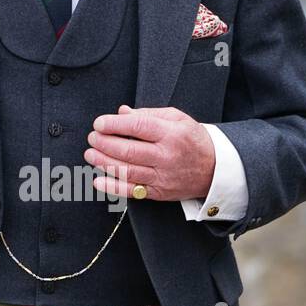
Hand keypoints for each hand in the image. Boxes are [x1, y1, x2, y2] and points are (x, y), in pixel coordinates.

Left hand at [84, 104, 215, 201]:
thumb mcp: (178, 119)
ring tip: (91, 154)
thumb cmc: (193, 141)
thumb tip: (122, 112)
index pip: (138, 126)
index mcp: (171, 134)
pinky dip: (113, 187)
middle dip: (105, 143)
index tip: (99, 123)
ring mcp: (162, 177)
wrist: (215, 170)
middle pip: (129, 150)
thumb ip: (149, 114)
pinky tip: (99, 180)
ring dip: (105, 162)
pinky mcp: (159, 193)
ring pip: (128, 171)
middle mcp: (166, 156)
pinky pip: (133, 191)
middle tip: (92, 138)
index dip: (115, 124)